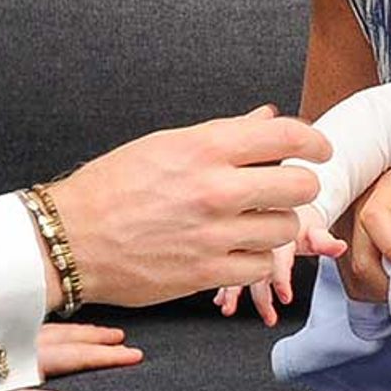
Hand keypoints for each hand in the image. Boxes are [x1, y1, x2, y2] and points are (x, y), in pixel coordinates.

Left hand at [0, 322, 143, 390]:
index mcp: (28, 354)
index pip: (75, 356)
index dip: (105, 356)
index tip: (133, 354)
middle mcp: (20, 337)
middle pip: (67, 336)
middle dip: (96, 339)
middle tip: (121, 337)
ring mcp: (6, 329)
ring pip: (50, 326)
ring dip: (75, 329)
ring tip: (93, 329)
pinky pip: (30, 320)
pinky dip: (48, 323)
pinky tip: (43, 324)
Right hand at [45, 106, 332, 307]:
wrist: (71, 239)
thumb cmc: (112, 186)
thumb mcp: (166, 145)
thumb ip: (224, 134)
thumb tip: (267, 117)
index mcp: (205, 148)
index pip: (287, 135)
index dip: (314, 141)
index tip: (319, 149)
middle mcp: (216, 189)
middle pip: (300, 186)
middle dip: (302, 185)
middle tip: (289, 187)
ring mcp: (214, 235)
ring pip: (284, 229)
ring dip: (277, 224)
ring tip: (254, 220)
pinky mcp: (208, 273)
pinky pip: (261, 265)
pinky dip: (256, 257)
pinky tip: (238, 248)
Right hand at [214, 206, 346, 325]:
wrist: (277, 199)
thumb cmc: (296, 218)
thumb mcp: (312, 228)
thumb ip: (324, 240)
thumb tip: (339, 247)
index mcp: (278, 236)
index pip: (280, 259)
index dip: (282, 278)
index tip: (286, 296)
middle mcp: (259, 242)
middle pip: (257, 268)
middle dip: (261, 295)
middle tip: (269, 315)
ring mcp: (245, 249)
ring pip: (236, 269)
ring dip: (232, 292)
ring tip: (228, 309)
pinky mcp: (236, 254)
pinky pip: (225, 269)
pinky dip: (222, 286)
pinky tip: (219, 300)